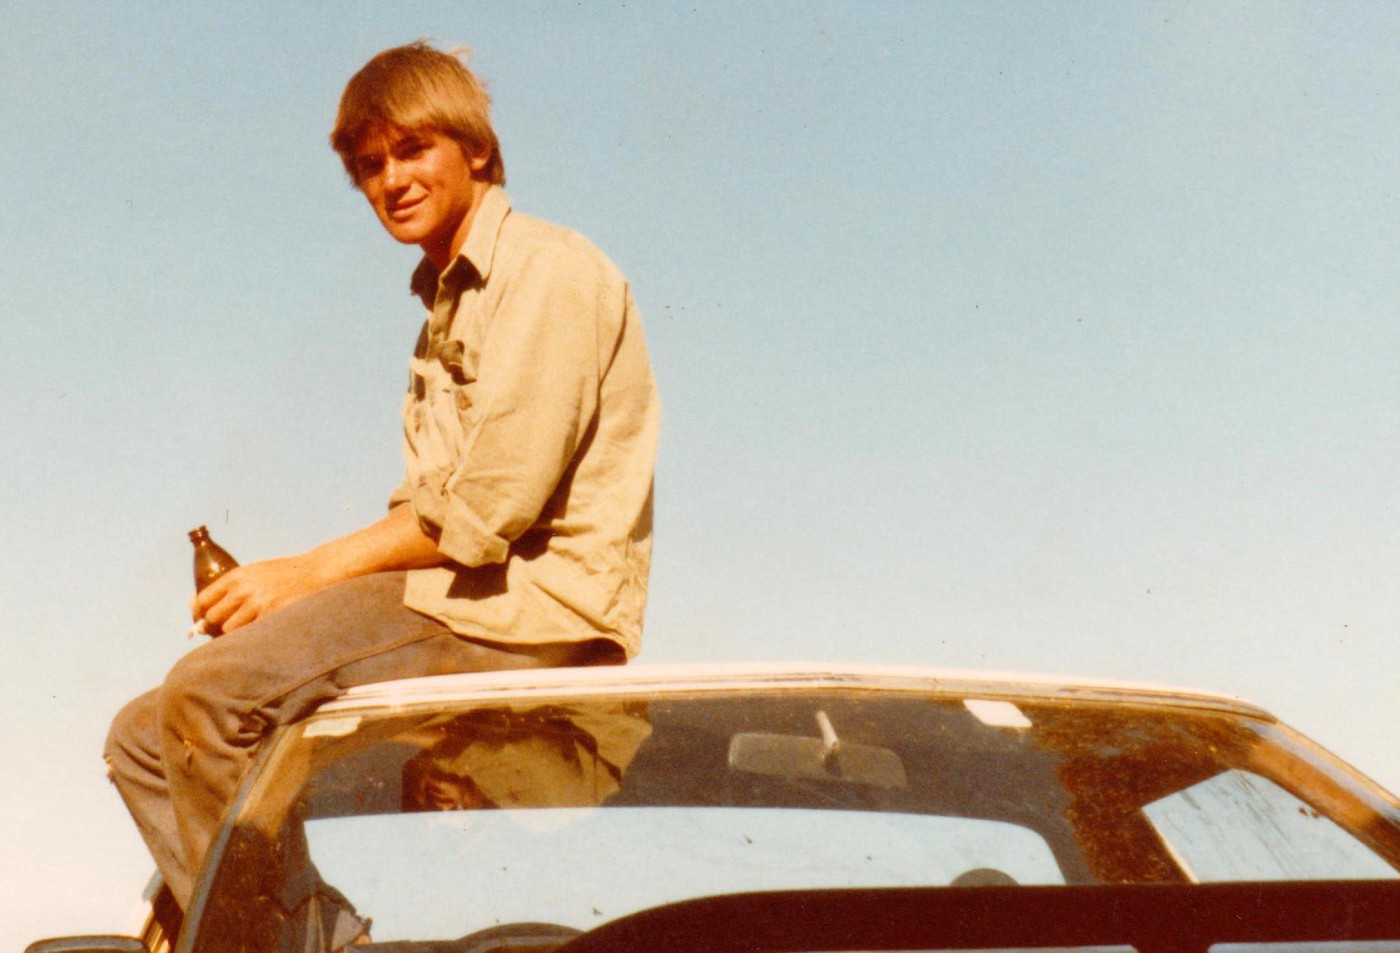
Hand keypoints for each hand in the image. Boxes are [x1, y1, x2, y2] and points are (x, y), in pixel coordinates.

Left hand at [191, 557, 325, 634]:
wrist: (316, 571)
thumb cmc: (284, 575)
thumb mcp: (254, 573)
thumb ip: (229, 587)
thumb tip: (194, 605)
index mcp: (236, 576)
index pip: (202, 600)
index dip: (200, 614)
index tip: (205, 621)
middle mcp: (243, 589)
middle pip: (212, 618)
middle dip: (216, 626)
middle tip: (227, 628)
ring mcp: (258, 603)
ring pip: (229, 630)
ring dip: (236, 633)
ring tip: (247, 629)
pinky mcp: (272, 615)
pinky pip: (250, 634)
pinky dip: (252, 636)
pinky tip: (261, 631)